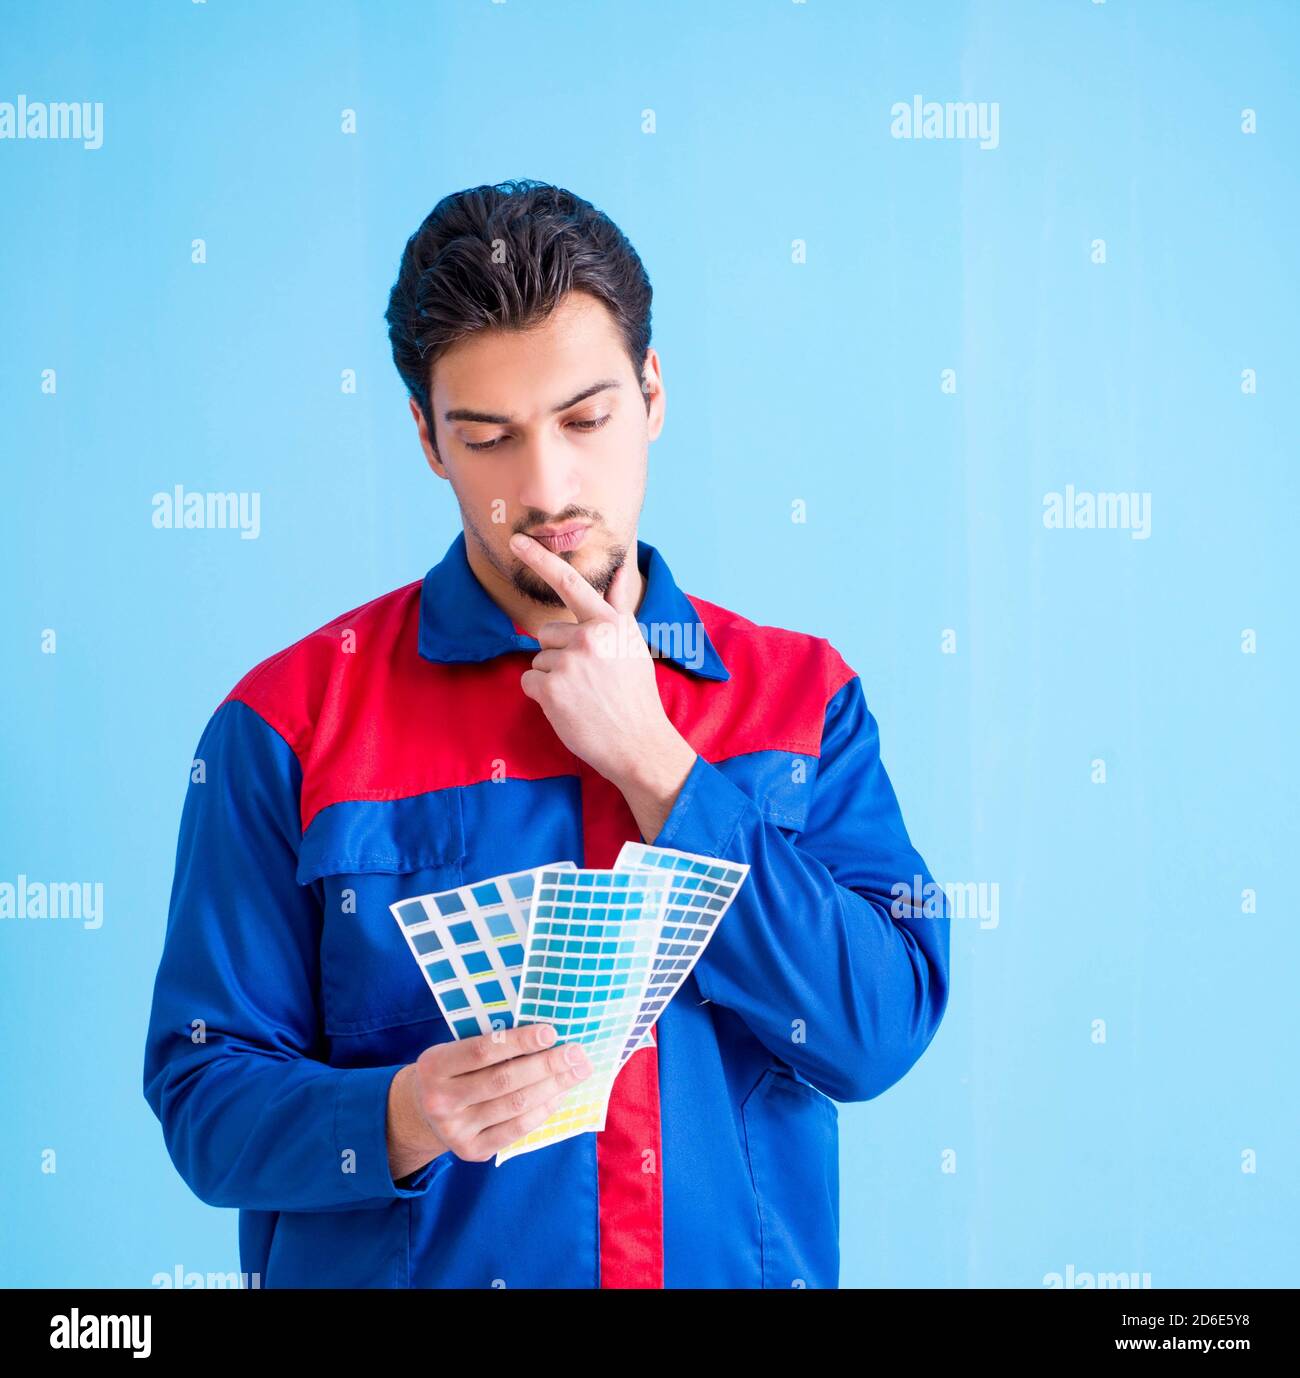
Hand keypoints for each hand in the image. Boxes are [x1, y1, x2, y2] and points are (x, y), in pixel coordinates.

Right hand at [387, 1023, 592, 1175]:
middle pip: (504, 1080)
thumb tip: (545, 1034)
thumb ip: (489, 1042)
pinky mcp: (471, 1150)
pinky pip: (515, 1130)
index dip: (519, 1041)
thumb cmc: (452, 1069)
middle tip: (578, 1053)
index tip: (551, 1032)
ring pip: (515, 1106)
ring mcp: (455, 1130)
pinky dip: (542, 1111)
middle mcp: (441, 1100)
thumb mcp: (455, 1049)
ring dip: (552, 1087)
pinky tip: (559, 1095)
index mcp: (434, 1066)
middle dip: (547, 1065)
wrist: (421, 1112)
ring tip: (577, 1072)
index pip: (483, 1050)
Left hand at [510, 532, 696, 837]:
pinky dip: (542, 696)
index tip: (516, 541)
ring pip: (539, 659)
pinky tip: (568, 707)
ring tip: (582, 696)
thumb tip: (624, 569)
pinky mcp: (551, 688)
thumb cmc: (635, 694)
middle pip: (547, 633)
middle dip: (559, 654)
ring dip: (553, 677)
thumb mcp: (633, 643)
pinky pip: (529, 680)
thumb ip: (619, 606)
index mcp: (609, 623)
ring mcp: (568, 662)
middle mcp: (589, 637)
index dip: (540, 559)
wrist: (639, 743)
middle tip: (588, 679)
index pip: (570, 583)